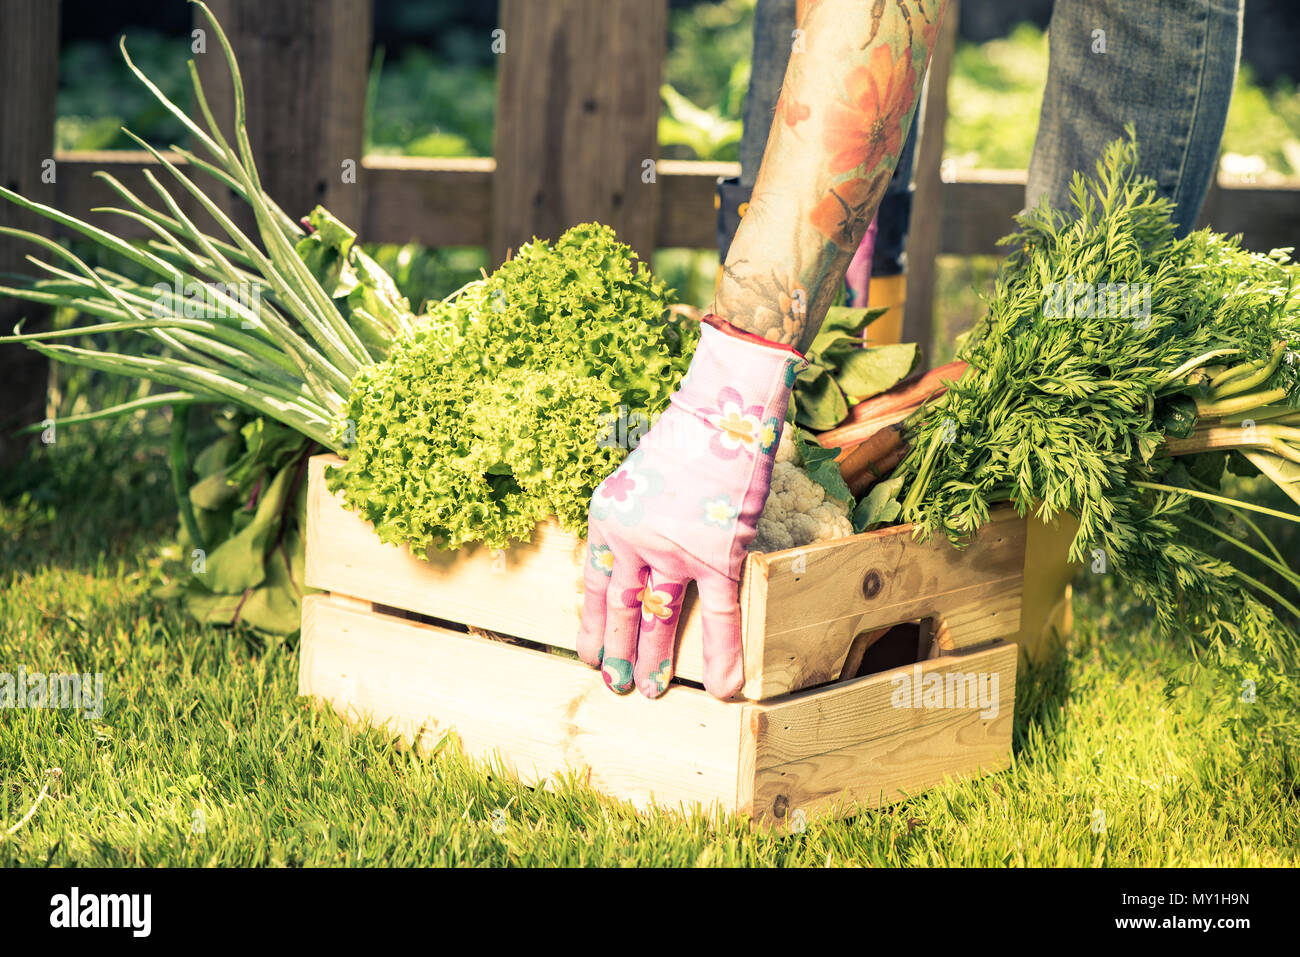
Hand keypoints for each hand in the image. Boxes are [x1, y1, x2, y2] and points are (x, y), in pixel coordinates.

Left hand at [577, 319, 802, 698]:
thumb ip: (638, 518)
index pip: (592, 583)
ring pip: (658, 618)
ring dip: (654, 660)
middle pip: (620, 608)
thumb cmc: (687, 436)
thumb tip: (647, 555)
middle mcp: (631, 539)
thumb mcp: (640, 476)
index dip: (591, 624)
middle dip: (616, 652)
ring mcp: (671, 550)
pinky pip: (720, 616)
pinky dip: (724, 654)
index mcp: (607, 517)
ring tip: (651, 693)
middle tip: (615, 686)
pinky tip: (727, 685)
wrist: (721, 406)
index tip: (587, 654)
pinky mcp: (715, 555)